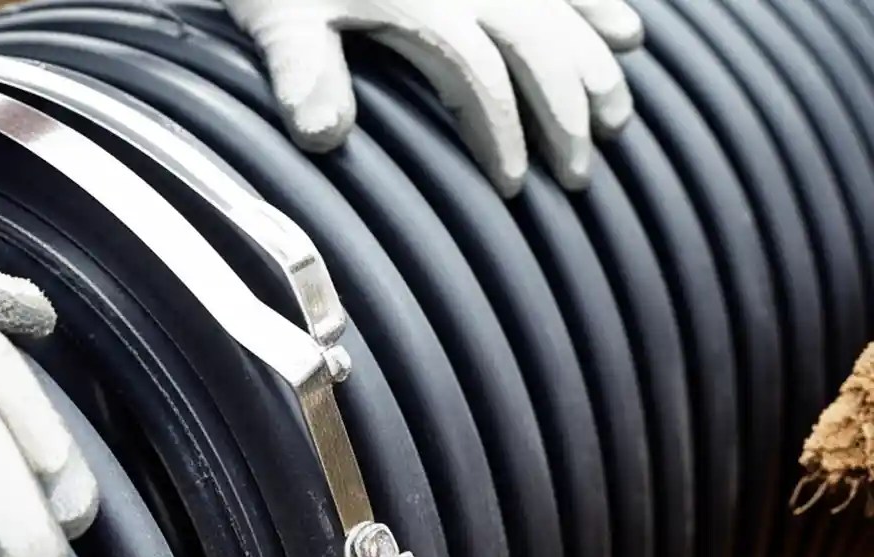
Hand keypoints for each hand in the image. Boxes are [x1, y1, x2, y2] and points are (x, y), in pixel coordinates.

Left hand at [220, 0, 642, 194]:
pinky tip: (628, 36)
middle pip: (540, 48)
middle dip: (565, 115)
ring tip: (616, 124)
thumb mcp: (280, 17)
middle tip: (576, 177)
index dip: (501, 134)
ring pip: (565, 12)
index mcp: (424, 5)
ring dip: (596, 67)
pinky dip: (598, 6)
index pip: (481, 78)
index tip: (510, 187)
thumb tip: (323, 136)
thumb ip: (303, 71)